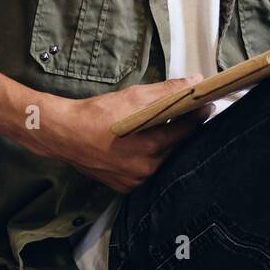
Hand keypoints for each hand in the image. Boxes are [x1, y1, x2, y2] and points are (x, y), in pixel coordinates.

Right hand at [29, 77, 215, 193]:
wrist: (64, 134)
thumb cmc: (96, 114)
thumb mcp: (134, 96)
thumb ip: (167, 91)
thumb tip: (194, 83)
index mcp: (151, 146)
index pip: (187, 130)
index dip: (198, 116)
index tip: (205, 105)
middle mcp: (146, 168)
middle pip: (177, 147)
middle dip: (184, 130)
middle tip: (188, 114)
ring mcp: (135, 180)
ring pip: (164, 161)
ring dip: (168, 145)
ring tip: (167, 128)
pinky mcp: (125, 186)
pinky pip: (148, 172)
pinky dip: (151, 158)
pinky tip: (147, 144)